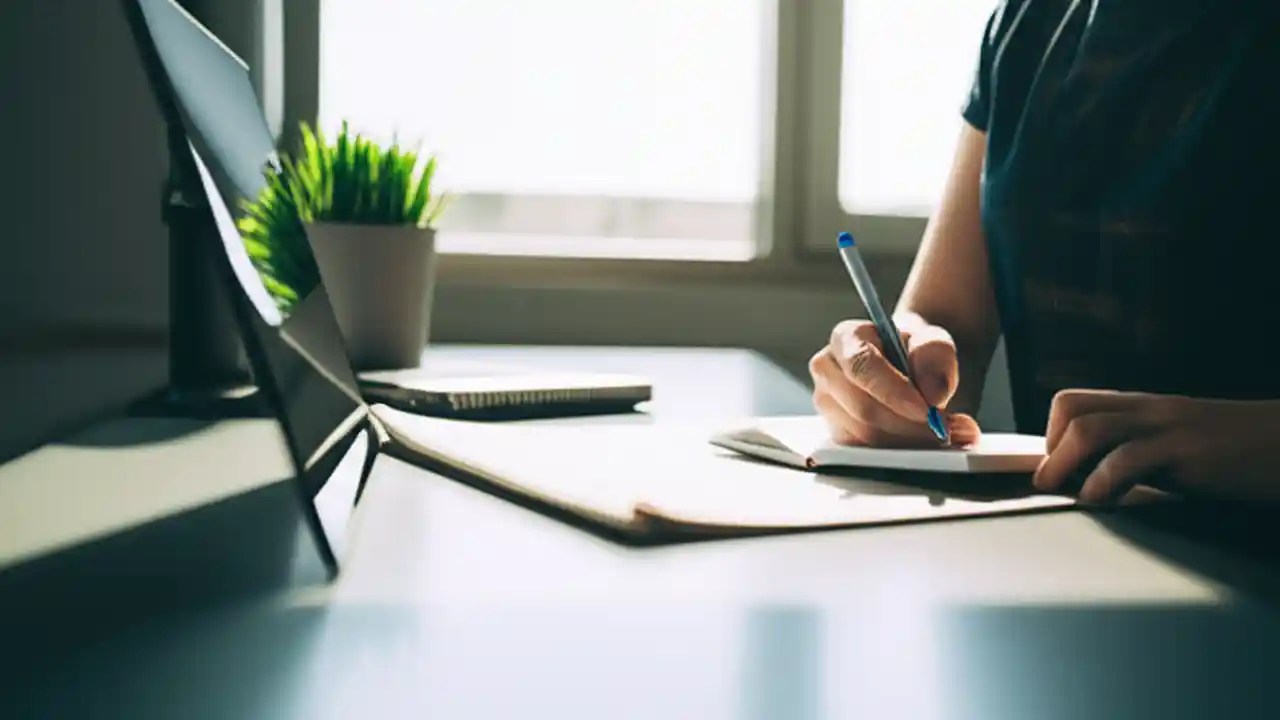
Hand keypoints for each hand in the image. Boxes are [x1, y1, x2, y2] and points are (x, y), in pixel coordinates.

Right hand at [808, 313, 980, 446]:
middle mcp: (828, 371)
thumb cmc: (914, 352)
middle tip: (945, 428)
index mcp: (846, 338)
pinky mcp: (837, 431)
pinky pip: (866, 452)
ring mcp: (828, 404)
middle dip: (908, 424)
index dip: (893, 391)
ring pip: (865, 435)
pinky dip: (900, 452)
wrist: (907, 368)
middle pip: (863, 407)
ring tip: (944, 433)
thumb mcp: (932, 341)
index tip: (926, 410)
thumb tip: (931, 393)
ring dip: (909, 441)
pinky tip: (925, 442)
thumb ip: (935, 355)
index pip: (862, 366)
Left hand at [1033, 390, 1279, 503]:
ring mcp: (1169, 427)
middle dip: (1050, 447)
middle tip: (1052, 483)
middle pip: (1072, 407)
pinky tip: (1101, 502)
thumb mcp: (1179, 448)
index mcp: (1145, 408)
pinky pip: (1128, 459)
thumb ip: (1139, 454)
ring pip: (1090, 428)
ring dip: (1064, 463)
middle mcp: (1150, 410)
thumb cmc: (1242, 453)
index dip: (1053, 436)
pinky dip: (1101, 484)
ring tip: (1064, 492)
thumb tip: (1093, 478)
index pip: (1076, 403)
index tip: (1056, 470)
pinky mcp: (1189, 451)